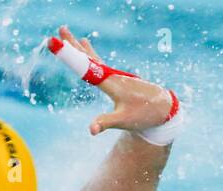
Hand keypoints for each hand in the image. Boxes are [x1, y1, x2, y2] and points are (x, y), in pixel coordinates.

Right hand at [53, 26, 176, 136]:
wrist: (162, 107)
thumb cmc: (144, 114)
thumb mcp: (123, 121)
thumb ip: (105, 123)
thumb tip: (91, 129)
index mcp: (110, 82)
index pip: (86, 66)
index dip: (72, 55)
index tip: (60, 42)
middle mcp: (111, 74)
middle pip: (88, 57)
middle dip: (73, 45)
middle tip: (60, 30)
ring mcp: (114, 75)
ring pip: (92, 57)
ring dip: (79, 46)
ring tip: (67, 33)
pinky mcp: (116, 78)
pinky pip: (98, 62)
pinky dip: (89, 54)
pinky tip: (86, 45)